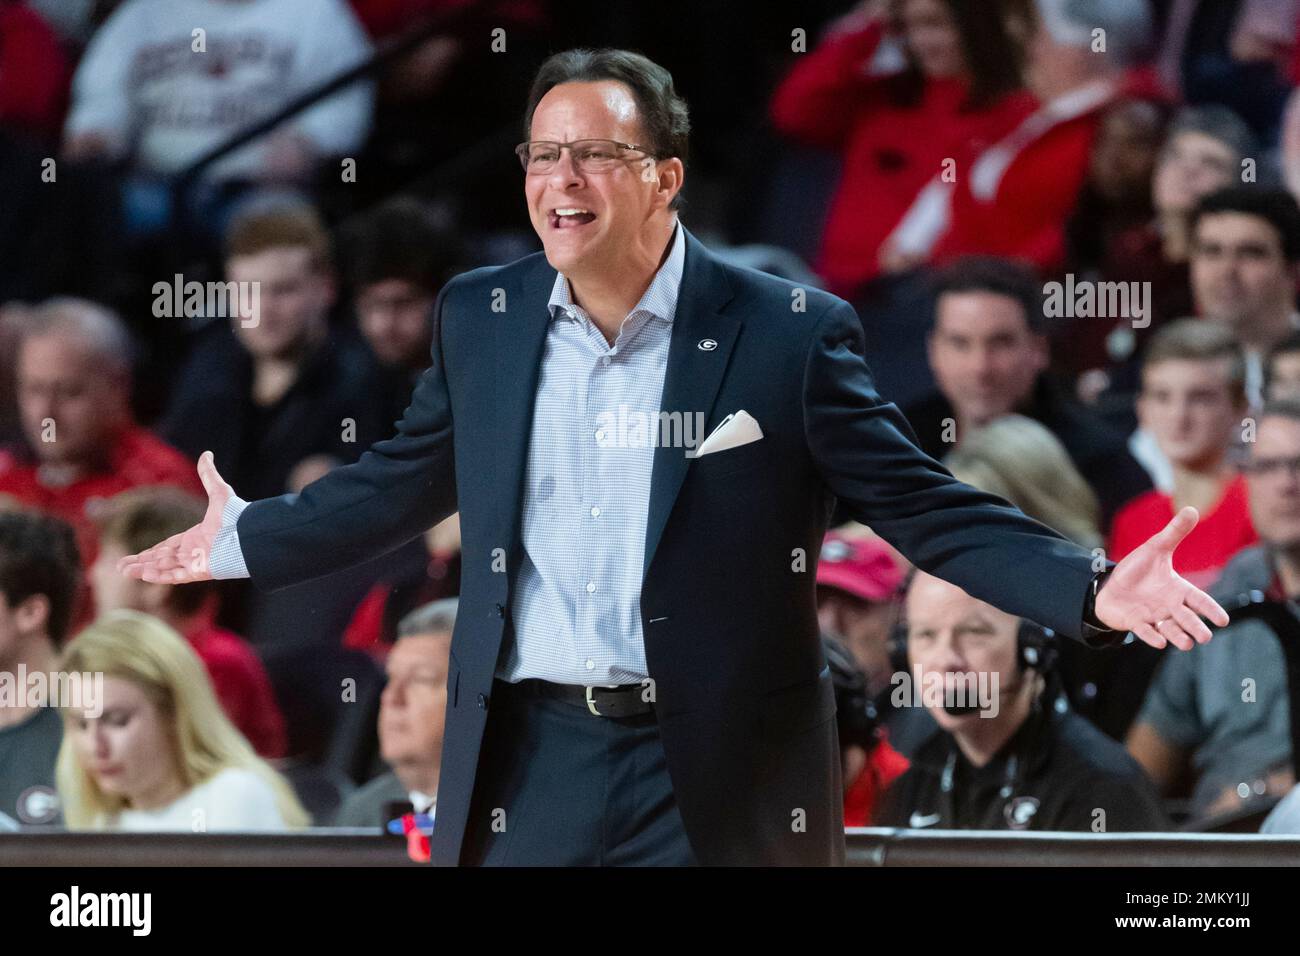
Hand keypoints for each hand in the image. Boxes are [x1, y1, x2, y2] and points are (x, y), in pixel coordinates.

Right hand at [116, 450, 231, 583]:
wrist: (249, 533)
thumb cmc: (236, 515)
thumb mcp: (219, 492)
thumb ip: (209, 475)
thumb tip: (207, 453)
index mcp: (197, 537)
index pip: (169, 546)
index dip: (153, 551)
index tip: (140, 555)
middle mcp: (194, 552)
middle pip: (161, 559)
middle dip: (141, 562)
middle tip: (121, 566)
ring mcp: (196, 563)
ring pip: (163, 567)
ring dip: (143, 569)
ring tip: (122, 570)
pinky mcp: (198, 572)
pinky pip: (174, 576)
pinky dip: (159, 576)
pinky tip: (142, 575)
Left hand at [1094, 506, 1230, 649]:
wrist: (1112, 585)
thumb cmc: (1138, 569)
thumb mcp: (1155, 548)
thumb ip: (1174, 532)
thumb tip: (1192, 508)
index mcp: (1178, 590)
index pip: (1198, 600)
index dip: (1210, 609)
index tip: (1223, 620)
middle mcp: (1168, 606)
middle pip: (1186, 618)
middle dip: (1195, 627)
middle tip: (1205, 637)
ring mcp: (1152, 616)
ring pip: (1169, 629)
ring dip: (1177, 636)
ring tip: (1188, 644)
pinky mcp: (1135, 622)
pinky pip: (1144, 631)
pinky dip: (1151, 636)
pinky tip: (1160, 642)